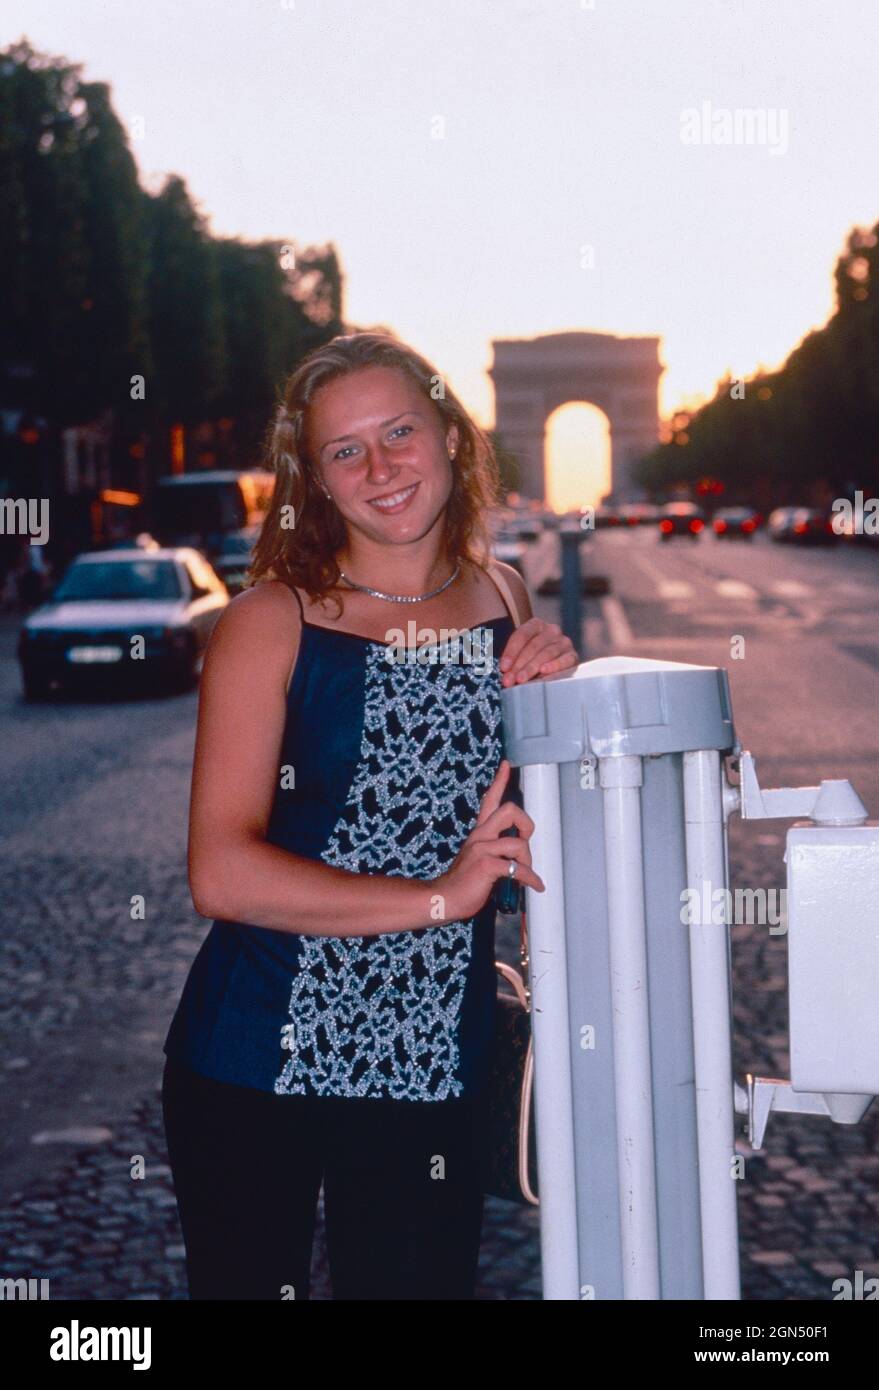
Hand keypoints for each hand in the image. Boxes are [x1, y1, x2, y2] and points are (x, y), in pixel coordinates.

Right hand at [433, 760, 544, 922]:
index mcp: (479, 833)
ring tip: (525, 875)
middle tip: (526, 841)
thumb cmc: (464, 882)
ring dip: (528, 861)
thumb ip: (496, 850)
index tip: (506, 765)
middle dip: (526, 823)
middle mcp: (480, 836)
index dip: (499, 781)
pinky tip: (535, 885)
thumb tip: (520, 856)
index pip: (489, 800)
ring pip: (518, 843)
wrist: (444, 899)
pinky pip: (517, 869)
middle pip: (508, 810)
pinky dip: (530, 878)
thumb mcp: (479, 858)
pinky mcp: (486, 865)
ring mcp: (482, 849)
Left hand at [499, 617, 577, 686]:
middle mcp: (552, 630)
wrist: (552, 663)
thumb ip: (510, 658)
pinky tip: (543, 672)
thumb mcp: (519, 652)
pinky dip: (553, 666)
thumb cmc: (529, 658)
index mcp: (536, 624)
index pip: (522, 635)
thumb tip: (502, 670)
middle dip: (519, 664)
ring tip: (521, 680)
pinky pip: (564, 660)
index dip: (511, 652)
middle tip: (509, 680)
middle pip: (533, 646)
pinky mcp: (573, 656)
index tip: (503, 668)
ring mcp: (564, 642)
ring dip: (531, 668)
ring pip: (546, 654)